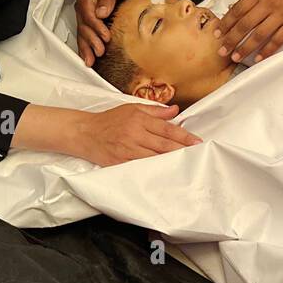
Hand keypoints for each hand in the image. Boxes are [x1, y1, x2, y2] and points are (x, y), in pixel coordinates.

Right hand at [13, 102, 200, 165]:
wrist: (84, 133)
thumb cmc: (109, 120)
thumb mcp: (132, 108)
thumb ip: (155, 111)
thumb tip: (175, 110)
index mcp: (139, 120)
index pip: (167, 129)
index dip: (183, 136)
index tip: (197, 142)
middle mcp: (134, 135)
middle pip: (163, 145)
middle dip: (182, 150)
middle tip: (198, 154)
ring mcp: (127, 151)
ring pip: (154, 158)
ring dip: (171, 162)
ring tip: (187, 164)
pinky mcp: (120, 164)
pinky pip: (141, 168)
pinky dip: (154, 170)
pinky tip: (165, 173)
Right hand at [75, 0, 143, 62]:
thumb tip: (100, 12)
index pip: (87, 13)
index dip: (95, 26)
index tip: (105, 35)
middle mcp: (84, 7)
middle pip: (84, 26)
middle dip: (91, 40)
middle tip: (100, 50)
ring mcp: (87, 16)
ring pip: (83, 34)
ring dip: (87, 48)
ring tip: (92, 60)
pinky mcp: (92, 25)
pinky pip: (86, 38)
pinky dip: (87, 49)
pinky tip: (89, 59)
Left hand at [213, 0, 282, 62]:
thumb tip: (239, 8)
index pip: (238, 10)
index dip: (226, 23)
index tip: (219, 32)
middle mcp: (269, 4)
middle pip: (245, 25)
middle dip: (231, 39)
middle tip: (223, 50)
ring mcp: (281, 15)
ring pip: (259, 35)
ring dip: (245, 48)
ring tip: (236, 56)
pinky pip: (278, 40)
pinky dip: (267, 50)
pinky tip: (259, 57)